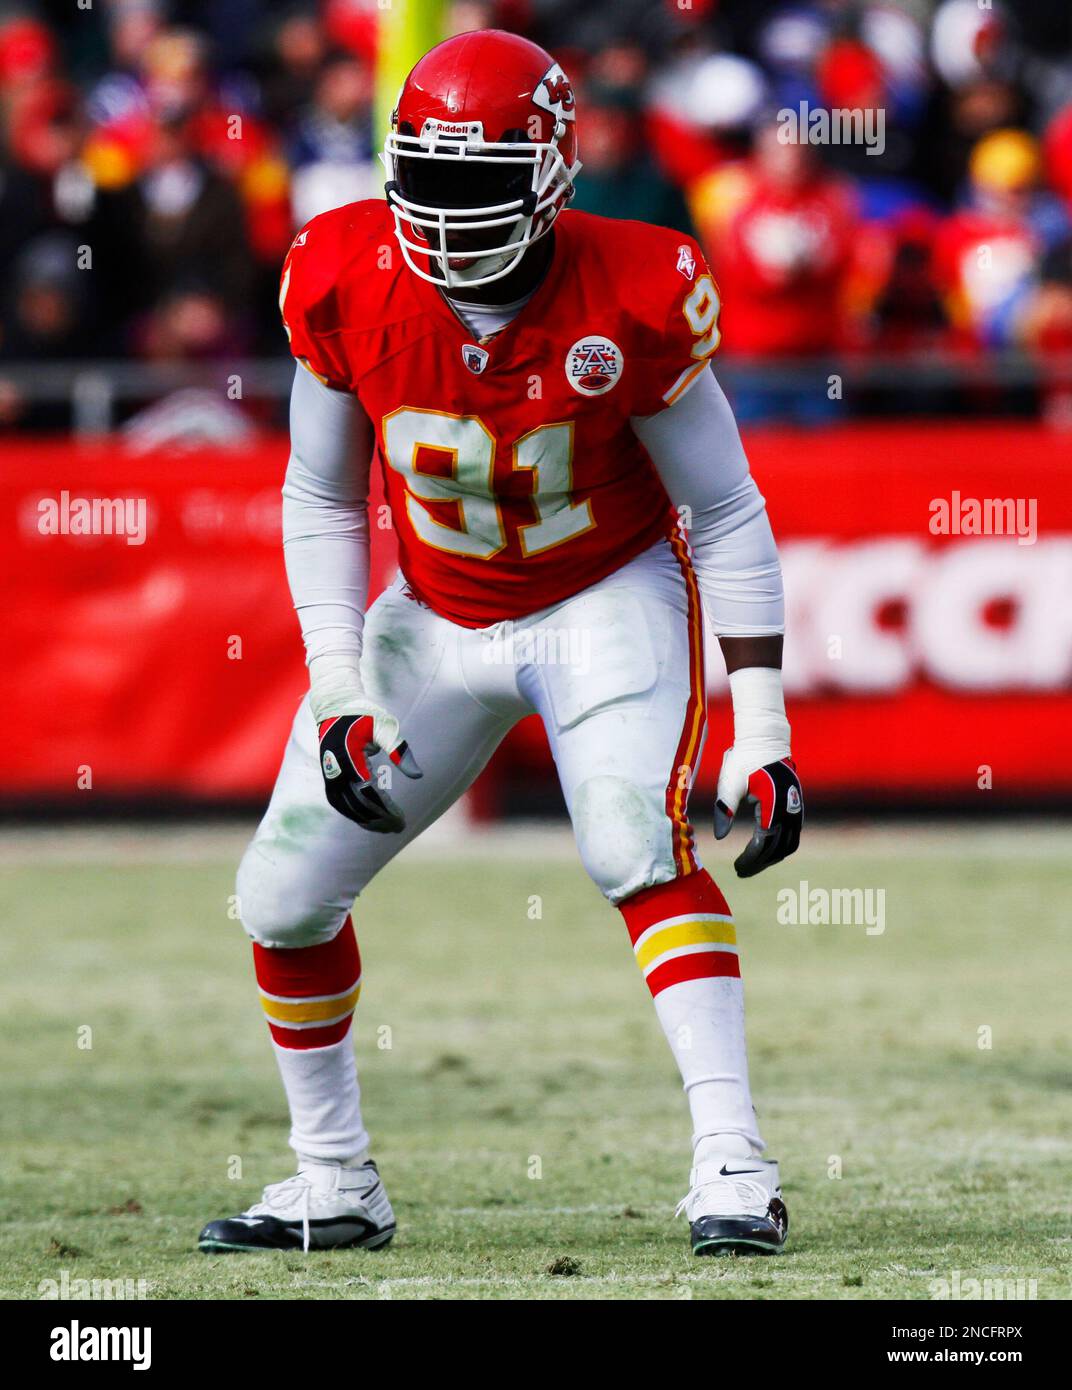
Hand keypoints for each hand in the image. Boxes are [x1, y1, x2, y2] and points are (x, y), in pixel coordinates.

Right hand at [317, 701, 421, 831]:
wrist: (335, 705)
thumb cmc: (364, 713)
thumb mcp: (385, 726)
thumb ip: (399, 750)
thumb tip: (418, 776)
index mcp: (350, 759)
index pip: (369, 794)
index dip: (386, 811)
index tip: (402, 820)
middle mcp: (337, 771)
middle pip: (358, 806)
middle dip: (379, 820)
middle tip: (400, 827)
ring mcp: (330, 775)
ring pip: (347, 808)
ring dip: (366, 821)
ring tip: (386, 828)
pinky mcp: (329, 776)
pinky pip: (339, 802)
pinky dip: (354, 814)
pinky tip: (369, 820)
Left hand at [714, 749, 802, 877]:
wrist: (764, 742)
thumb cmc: (743, 761)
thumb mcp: (729, 784)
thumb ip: (724, 809)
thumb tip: (720, 837)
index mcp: (773, 806)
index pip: (764, 843)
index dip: (751, 859)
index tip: (737, 867)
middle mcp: (789, 809)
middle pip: (778, 848)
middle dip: (760, 863)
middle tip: (741, 871)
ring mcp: (796, 808)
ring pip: (789, 844)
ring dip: (772, 857)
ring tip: (753, 864)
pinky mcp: (796, 805)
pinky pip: (793, 834)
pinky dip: (780, 846)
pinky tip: (764, 849)